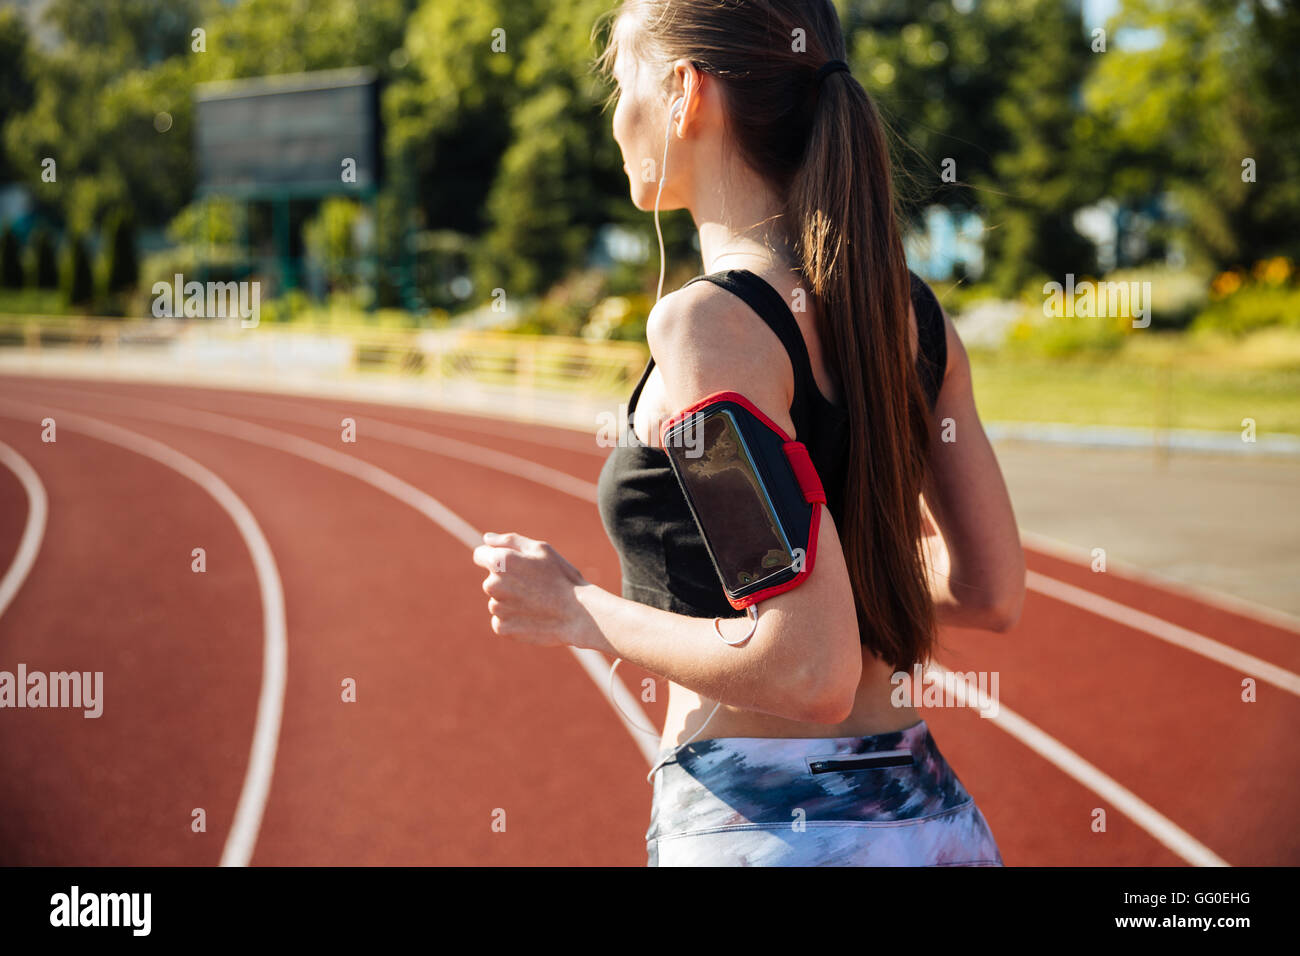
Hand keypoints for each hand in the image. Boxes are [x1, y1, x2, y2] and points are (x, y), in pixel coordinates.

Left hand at [471, 532, 602, 649]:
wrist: (577, 614)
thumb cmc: (562, 578)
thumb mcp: (541, 549)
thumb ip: (509, 541)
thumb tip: (486, 539)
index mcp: (501, 561)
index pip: (480, 555)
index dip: (496, 557)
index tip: (513, 566)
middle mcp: (493, 584)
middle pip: (492, 580)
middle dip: (507, 581)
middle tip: (535, 586)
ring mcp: (496, 608)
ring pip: (498, 601)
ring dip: (511, 601)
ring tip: (537, 602)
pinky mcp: (502, 628)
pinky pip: (502, 620)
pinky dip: (514, 619)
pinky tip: (533, 616)